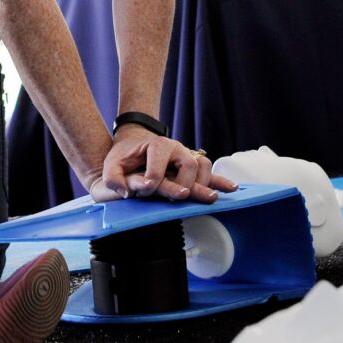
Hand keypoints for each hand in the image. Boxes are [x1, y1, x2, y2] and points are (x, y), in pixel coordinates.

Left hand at [89, 129, 238, 202]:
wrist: (133, 145)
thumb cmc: (123, 156)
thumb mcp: (112, 165)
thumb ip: (113, 179)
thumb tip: (129, 192)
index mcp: (156, 145)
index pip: (159, 162)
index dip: (153, 178)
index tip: (146, 190)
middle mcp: (176, 148)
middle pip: (188, 163)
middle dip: (184, 182)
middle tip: (177, 197)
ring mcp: (186, 156)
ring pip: (203, 166)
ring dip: (204, 183)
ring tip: (209, 198)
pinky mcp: (191, 167)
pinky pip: (209, 172)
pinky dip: (220, 180)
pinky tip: (231, 189)